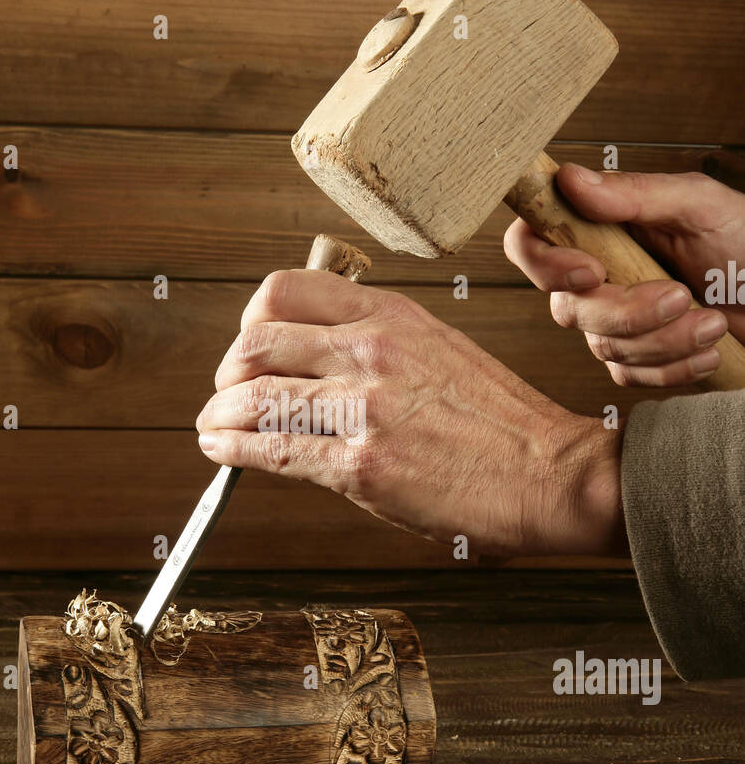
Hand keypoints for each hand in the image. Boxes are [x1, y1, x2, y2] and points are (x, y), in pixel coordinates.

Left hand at [196, 270, 625, 556]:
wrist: (550, 473)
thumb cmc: (500, 423)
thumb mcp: (439, 350)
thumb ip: (377, 346)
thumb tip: (312, 359)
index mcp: (392, 314)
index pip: (284, 291)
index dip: (250, 320)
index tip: (250, 347)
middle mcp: (372, 349)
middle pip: (255, 340)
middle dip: (228, 371)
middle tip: (227, 392)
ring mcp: (365, 406)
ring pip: (252, 395)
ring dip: (219, 414)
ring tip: (214, 427)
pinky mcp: (361, 464)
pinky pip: (270, 449)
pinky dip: (231, 449)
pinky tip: (223, 451)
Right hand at [504, 165, 744, 387]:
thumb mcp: (699, 205)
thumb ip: (635, 192)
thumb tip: (570, 179)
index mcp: (599, 230)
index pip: (529, 244)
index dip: (544, 264)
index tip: (592, 270)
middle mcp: (594, 277)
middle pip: (567, 308)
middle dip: (628, 313)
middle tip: (682, 296)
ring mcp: (610, 323)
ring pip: (603, 347)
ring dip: (667, 339)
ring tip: (715, 321)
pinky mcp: (634, 360)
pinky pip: (631, 376)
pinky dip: (676, 366)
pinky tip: (710, 347)